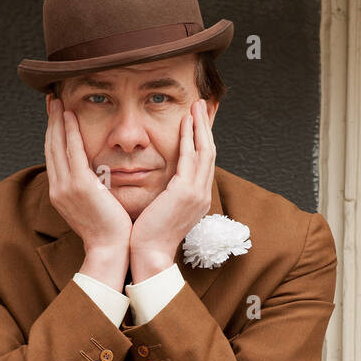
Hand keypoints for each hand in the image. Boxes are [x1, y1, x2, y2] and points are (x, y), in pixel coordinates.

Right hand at [45, 97, 130, 290]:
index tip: (55, 116)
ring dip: (57, 121)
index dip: (53, 134)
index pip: (54, 157)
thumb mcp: (95, 205)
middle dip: (51, 123)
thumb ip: (91, 187)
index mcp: (60, 193)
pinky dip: (70, 131)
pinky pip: (72, 151)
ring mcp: (66, 186)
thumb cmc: (109, 231)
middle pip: (50, 147)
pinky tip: (71, 115)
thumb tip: (96, 174)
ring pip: (57, 145)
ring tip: (58, 101)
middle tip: (52, 101)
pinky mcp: (79, 185)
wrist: (109, 249)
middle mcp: (58, 188)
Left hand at [129, 99, 215, 281]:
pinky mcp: (186, 192)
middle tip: (203, 104)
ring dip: (201, 125)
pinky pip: (190, 157)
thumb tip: (163, 182)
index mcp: (198, 199)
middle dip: (207, 126)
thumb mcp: (163, 210)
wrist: (150, 255)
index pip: (205, 162)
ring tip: (198, 105)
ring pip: (205, 150)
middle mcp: (202, 194)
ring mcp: (197, 193)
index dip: (204, 139)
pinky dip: (189, 137)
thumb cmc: (149, 236)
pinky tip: (186, 122)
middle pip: (210, 151)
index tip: (201, 121)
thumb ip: (168, 193)